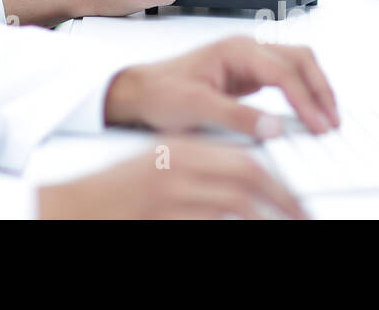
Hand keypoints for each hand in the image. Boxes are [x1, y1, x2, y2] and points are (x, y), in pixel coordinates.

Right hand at [37, 137, 305, 218]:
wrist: (75, 206)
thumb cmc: (117, 193)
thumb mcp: (159, 167)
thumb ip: (199, 168)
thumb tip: (245, 178)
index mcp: (179, 149)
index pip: (241, 156)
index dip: (275, 178)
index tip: (295, 196)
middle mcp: (176, 166)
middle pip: (245, 174)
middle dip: (282, 197)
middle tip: (303, 213)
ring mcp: (169, 194)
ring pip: (234, 202)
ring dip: (266, 215)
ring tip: (288, 222)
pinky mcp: (162, 216)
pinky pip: (211, 223)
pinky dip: (236, 227)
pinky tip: (251, 229)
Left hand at [103, 35, 339, 135]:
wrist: (141, 91)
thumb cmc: (160, 91)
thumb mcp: (196, 107)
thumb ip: (236, 116)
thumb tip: (273, 127)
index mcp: (235, 49)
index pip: (283, 72)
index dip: (305, 100)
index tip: (319, 125)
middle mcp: (246, 48)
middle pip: (300, 59)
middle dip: (321, 90)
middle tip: (332, 122)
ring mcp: (249, 59)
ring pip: (297, 64)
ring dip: (316, 88)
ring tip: (327, 118)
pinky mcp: (248, 74)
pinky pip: (286, 77)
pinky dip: (303, 93)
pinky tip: (308, 112)